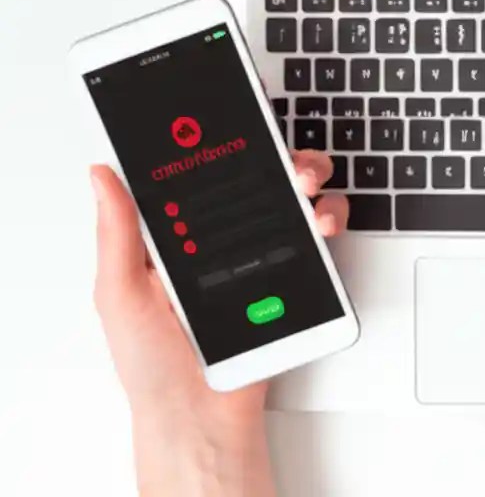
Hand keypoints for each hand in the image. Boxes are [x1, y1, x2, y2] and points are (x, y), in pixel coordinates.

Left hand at [91, 151, 347, 496]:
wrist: (201, 416)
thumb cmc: (152, 365)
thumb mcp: (119, 293)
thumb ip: (116, 233)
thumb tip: (101, 176)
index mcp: (179, 237)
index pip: (202, 175)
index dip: (219, 143)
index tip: (230, 122)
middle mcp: (224, 240)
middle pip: (260, 176)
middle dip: (278, 153)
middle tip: (282, 159)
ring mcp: (263, 257)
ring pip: (297, 198)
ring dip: (310, 177)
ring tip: (306, 186)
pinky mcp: (295, 279)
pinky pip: (320, 239)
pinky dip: (328, 220)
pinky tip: (319, 224)